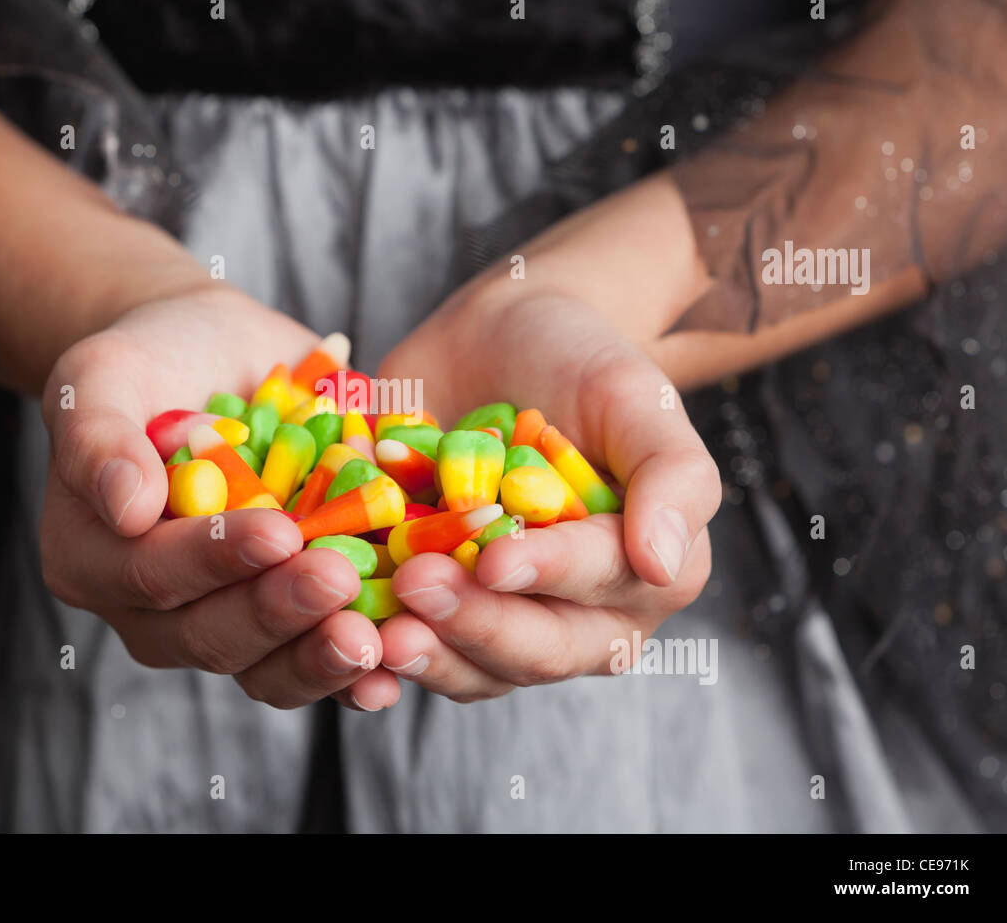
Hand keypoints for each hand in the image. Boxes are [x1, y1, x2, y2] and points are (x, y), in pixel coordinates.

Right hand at [40, 285, 401, 710]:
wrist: (214, 361)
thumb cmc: (148, 362)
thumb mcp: (101, 376)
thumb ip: (99, 438)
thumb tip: (127, 509)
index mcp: (94, 559)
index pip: (152, 573)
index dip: (215, 558)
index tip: (278, 532)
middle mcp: (153, 610)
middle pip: (211, 634)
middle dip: (279, 611)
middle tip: (339, 579)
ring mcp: (221, 622)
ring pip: (266, 667)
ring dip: (322, 659)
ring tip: (376, 639)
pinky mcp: (285, 622)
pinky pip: (316, 662)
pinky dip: (357, 671)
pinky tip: (400, 663)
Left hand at [374, 281, 719, 700]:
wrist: (497, 338)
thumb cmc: (580, 362)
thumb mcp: (635, 398)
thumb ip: (671, 477)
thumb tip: (665, 564)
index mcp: (639, 575)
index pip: (598, 588)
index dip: (547, 576)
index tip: (496, 559)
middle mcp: (574, 615)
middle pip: (531, 648)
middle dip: (474, 622)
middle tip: (417, 584)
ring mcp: (497, 618)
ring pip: (469, 668)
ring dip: (423, 652)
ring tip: (374, 627)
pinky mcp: (432, 609)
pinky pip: (408, 648)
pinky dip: (372, 648)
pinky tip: (334, 633)